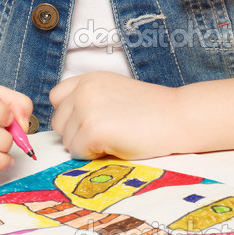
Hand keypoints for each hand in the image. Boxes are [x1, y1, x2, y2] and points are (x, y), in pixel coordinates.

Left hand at [49, 72, 181, 159]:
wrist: (177, 116)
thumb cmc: (150, 110)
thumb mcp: (113, 92)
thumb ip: (89, 99)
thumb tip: (67, 124)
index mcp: (89, 78)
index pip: (56, 98)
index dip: (70, 115)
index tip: (89, 122)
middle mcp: (84, 89)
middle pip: (58, 123)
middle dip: (77, 134)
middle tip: (107, 134)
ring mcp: (87, 108)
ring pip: (67, 141)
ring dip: (86, 146)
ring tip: (114, 138)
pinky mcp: (92, 129)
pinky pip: (77, 152)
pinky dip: (93, 156)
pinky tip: (115, 145)